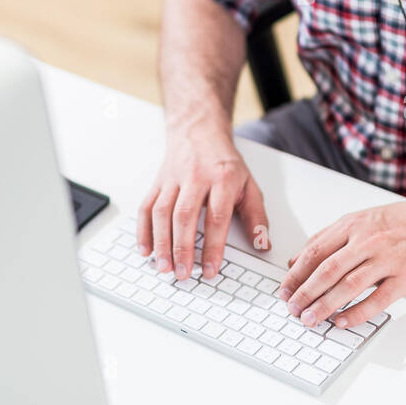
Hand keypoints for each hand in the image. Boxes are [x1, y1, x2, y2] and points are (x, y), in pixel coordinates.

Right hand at [137, 122, 270, 279]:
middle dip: (182, 248)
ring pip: (162, 212)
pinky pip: (146, 207)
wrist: (199, 130)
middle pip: (185, 215)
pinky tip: (145, 250)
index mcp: (222, 179)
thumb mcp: (249, 184)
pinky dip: (143, 230)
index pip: (217, 217)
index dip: (213, 246)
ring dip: (161, 242)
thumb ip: (256, 216)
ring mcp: (173, 179)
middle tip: (183, 274)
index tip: (210, 269)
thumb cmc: (224, 162)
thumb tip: (262, 244)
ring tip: (164, 267)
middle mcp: (196, 178)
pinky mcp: (158, 182)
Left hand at [277, 197, 405, 328]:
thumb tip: (298, 258)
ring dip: (325, 305)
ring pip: (348, 285)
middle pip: (328, 269)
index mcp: (355, 224)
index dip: (296, 272)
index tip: (284, 288)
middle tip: (292, 308)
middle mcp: (369, 240)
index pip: (316, 249)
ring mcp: (388, 259)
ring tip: (310, 319)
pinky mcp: (405, 278)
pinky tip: (342, 322)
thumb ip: (331, 237)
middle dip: (305, 292)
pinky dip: (357, 313)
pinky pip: (377, 300)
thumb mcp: (365, 219)